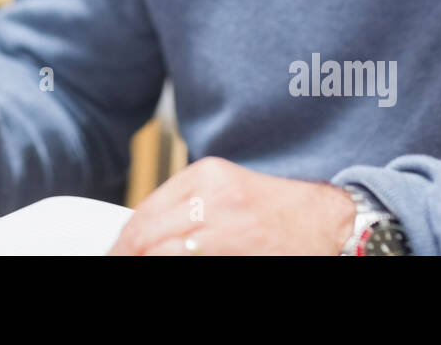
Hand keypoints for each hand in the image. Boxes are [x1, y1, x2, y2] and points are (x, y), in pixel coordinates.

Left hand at [106, 157, 355, 254]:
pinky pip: (188, 262)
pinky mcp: (237, 252)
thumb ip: (186, 204)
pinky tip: (163, 265)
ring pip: (163, 252)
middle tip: (115, 260)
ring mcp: (225, 228)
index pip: (144, 212)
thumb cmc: (274, 207)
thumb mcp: (224, 190)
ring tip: (136, 262)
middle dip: (126, 253)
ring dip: (146, 260)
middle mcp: (212, 198)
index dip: (123, 240)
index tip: (113, 252)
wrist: (327, 220)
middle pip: (147, 234)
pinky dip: (171, 264)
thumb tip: (142, 233)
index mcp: (205, 175)